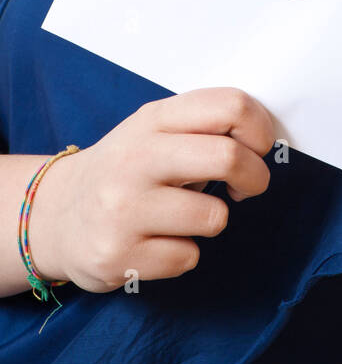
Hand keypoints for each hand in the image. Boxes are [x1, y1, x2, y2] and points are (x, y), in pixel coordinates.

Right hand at [27, 88, 274, 293]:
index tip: (258, 148)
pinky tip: (156, 242)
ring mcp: (123, 209)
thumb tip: (266, 137)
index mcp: (153, 120)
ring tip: (184, 216)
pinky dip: (184, 253)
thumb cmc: (126, 170)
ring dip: (213, 220)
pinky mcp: (118, 255)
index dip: (261, 129)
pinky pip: (188, 257)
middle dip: (256, 177)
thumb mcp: (155, 131)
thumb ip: (204, 125)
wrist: (54, 216)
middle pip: (228, 157)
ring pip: (215, 217)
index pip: (230, 106)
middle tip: (247, 188)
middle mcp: (135, 159)